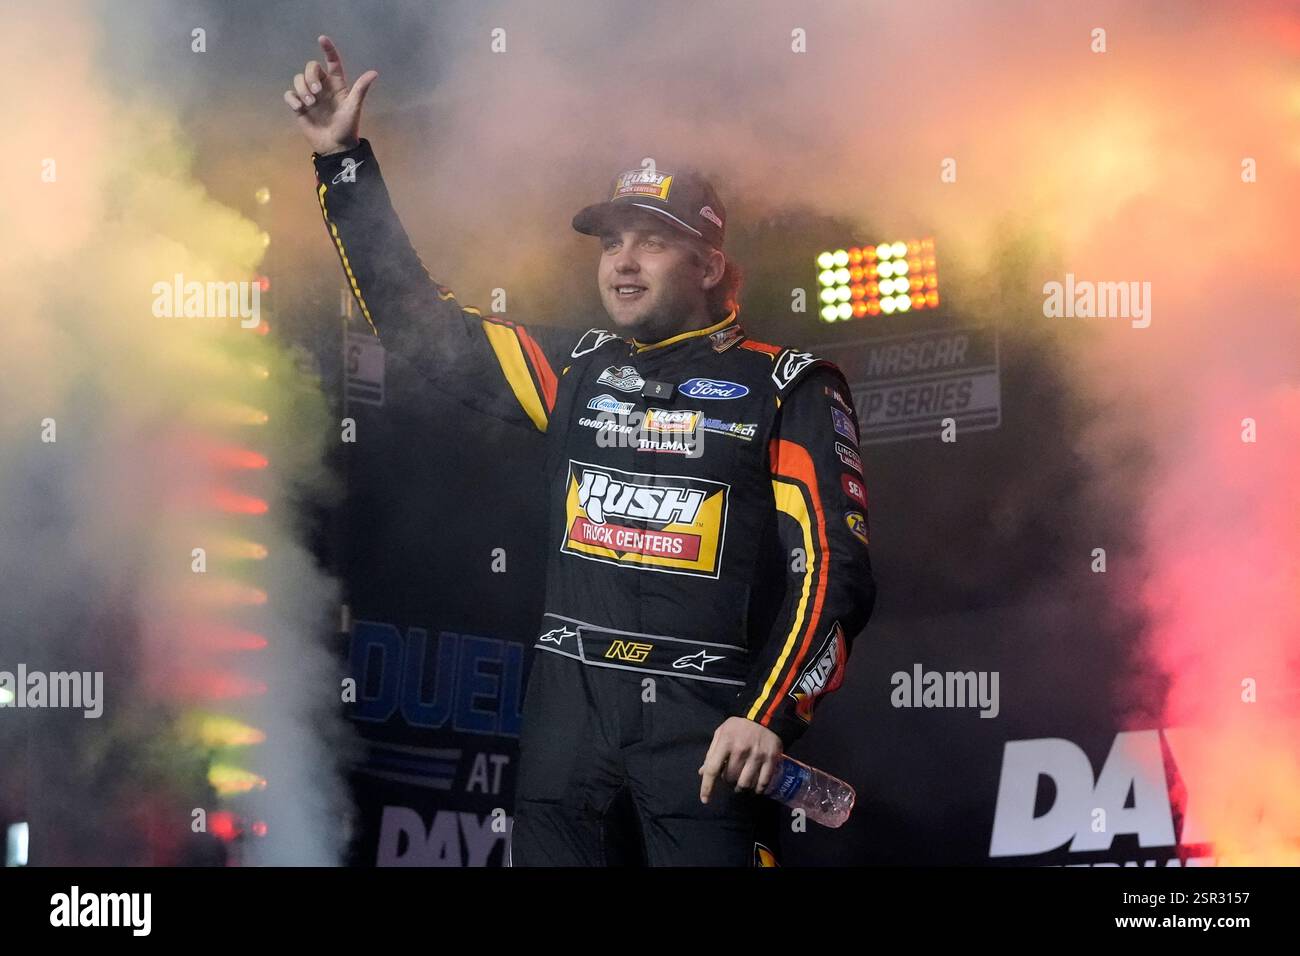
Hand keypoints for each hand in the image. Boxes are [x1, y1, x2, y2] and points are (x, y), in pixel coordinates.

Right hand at [283, 35, 378, 155]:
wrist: (335, 147)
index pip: (332, 62)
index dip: (328, 49)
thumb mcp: (354, 108)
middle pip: (310, 67)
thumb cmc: (347, 127)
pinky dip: (292, 98)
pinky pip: (290, 94)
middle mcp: (323, 87)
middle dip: (310, 76)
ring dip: (302, 88)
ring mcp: (310, 96)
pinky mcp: (300, 106)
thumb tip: (374, 72)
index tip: (322, 39)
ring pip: (298, 79)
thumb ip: (361, 90)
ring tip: (310, 103)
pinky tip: (300, 108)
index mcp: (337, 85)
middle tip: (317, 92)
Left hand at [698, 716, 782, 803]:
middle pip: (730, 778)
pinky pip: (763, 782)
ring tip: (741, 785)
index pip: (712, 769)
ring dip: (741, 788)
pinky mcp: (771, 759)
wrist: (765, 718)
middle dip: (728, 782)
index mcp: (725, 742)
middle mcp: (741, 750)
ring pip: (746, 783)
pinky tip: (755, 788)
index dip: (707, 786)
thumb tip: (702, 773)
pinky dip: (758, 789)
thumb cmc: (739, 727)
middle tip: (731, 778)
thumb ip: (712, 752)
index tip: (705, 799)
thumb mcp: (721, 733)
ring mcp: (757, 755)